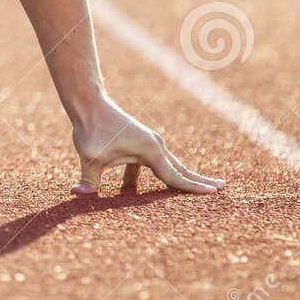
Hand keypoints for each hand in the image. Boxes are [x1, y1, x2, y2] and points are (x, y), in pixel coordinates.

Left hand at [70, 99, 224, 195]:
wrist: (88, 104)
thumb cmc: (91, 129)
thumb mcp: (89, 157)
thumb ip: (88, 180)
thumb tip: (77, 195)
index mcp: (150, 152)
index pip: (176, 176)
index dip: (194, 188)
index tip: (213, 193)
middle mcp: (155, 146)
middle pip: (181, 169)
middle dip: (199, 180)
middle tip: (222, 188)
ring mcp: (148, 143)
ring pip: (168, 166)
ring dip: (180, 178)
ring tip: (198, 186)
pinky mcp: (138, 143)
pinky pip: (149, 165)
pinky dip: (148, 177)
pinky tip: (130, 191)